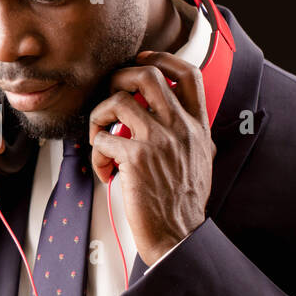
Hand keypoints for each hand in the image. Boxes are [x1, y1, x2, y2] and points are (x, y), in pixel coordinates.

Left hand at [87, 50, 217, 265]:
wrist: (179, 236)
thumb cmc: (182, 202)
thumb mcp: (199, 158)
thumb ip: (187, 132)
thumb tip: (167, 112)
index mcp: (198, 125)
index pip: (188, 74)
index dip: (160, 59)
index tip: (139, 63)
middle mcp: (181, 127)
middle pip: (147, 74)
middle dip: (119, 78)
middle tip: (109, 97)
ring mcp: (159, 141)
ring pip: (118, 100)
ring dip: (99, 117)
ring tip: (101, 140)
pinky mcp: (136, 158)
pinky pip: (103, 139)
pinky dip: (97, 155)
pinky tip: (107, 172)